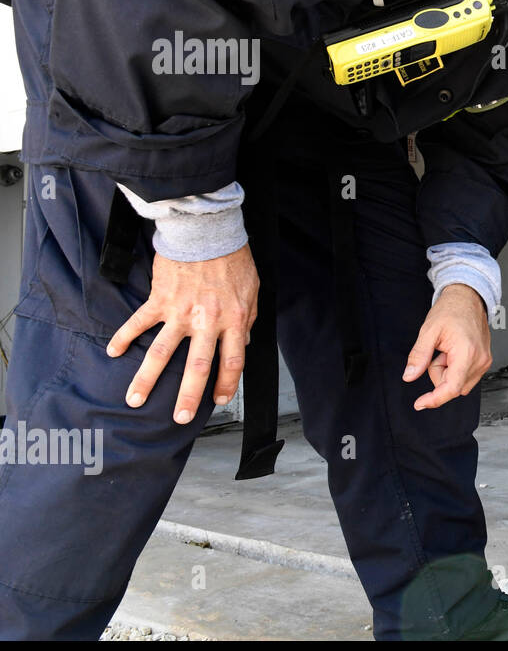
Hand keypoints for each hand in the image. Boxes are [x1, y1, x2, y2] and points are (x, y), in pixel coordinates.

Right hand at [107, 244, 258, 424]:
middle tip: (180, 418)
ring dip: (147, 379)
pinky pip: (138, 322)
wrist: (208, 232)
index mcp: (233, 321)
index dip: (227, 384)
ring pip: (161, 352)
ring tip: (135, 399)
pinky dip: (123, 337)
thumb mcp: (252, 292)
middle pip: (197, 367)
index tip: (219, 400)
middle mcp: (206, 321)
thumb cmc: (233, 260)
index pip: (232, 362)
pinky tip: (113, 352)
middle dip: (187, 396)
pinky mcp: (159, 299)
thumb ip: (246, 321)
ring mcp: (180, 312)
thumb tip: (241, 343)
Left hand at [403, 284, 492, 409]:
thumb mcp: (428, 331)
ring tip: (446, 350)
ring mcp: (484, 361)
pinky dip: (455, 368)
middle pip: (453, 387)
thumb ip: (418, 356)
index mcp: (467, 353)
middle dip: (439, 374)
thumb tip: (409, 376)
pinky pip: (465, 376)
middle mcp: (480, 360)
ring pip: (459, 383)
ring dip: (447, 372)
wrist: (467, 298)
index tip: (420, 404)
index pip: (451, 388)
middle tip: (437, 352)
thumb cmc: (450, 310)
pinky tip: (453, 352)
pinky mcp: (484, 361)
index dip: (434, 399)